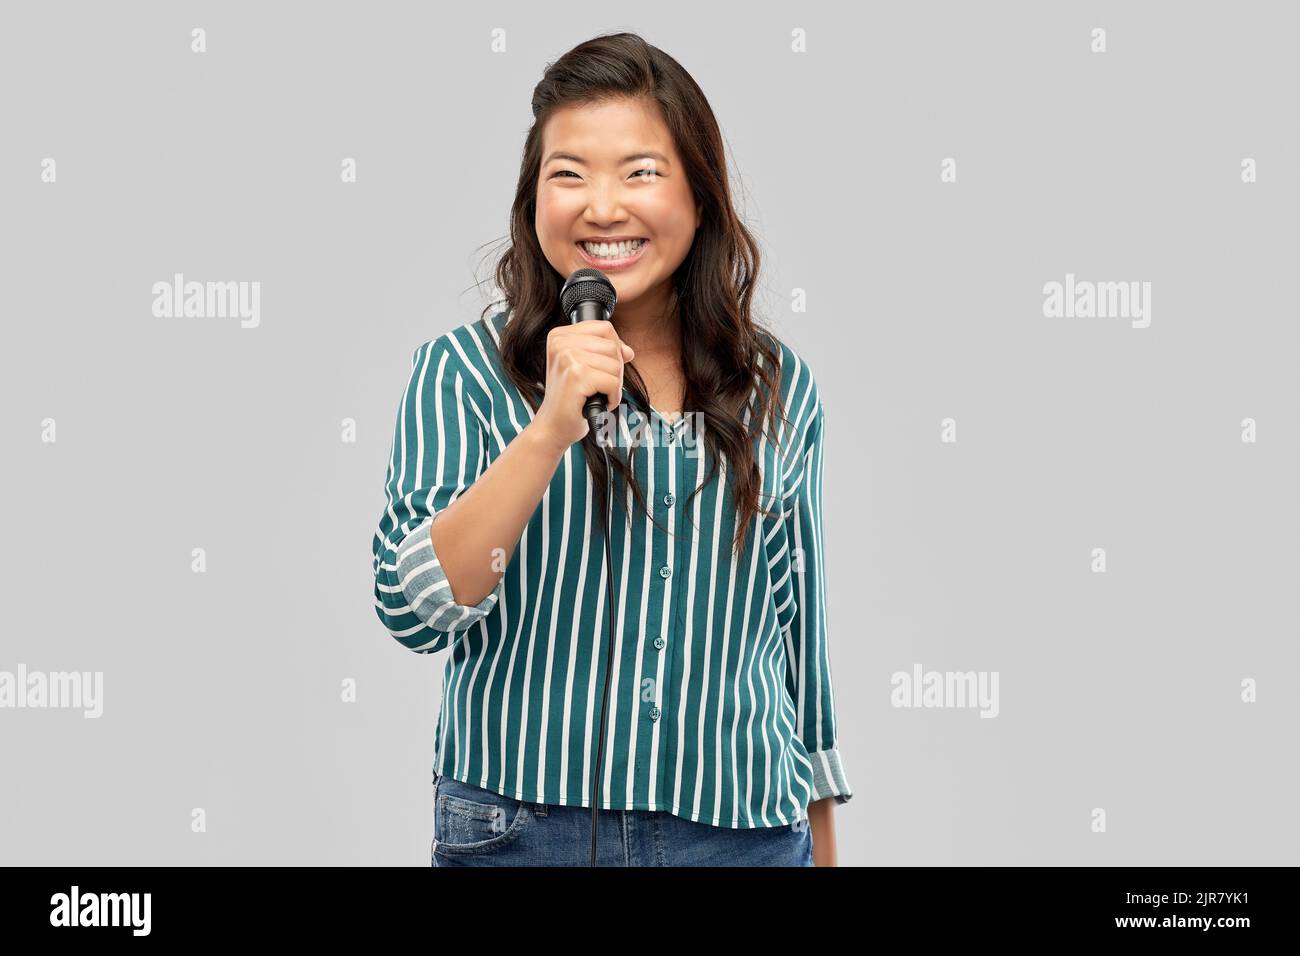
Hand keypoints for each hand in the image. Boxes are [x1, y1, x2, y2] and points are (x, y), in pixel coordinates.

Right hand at [529, 319, 633, 451]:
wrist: (554, 425)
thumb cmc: (570, 398)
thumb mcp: (584, 366)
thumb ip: (605, 352)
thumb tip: (629, 351)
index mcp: (559, 335)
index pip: (604, 328)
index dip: (614, 349)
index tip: (603, 368)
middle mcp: (560, 343)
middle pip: (612, 346)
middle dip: (614, 370)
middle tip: (597, 386)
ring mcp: (567, 358)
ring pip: (615, 365)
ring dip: (613, 385)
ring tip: (595, 394)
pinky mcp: (576, 377)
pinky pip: (613, 382)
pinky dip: (612, 397)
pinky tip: (597, 402)